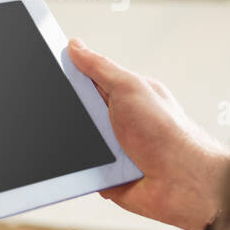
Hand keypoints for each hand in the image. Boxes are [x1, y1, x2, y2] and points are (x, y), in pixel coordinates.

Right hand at [68, 38, 229, 229]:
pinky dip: (80, 168)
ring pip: (75, 140)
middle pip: (76, 109)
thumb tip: (76, 47)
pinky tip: (91, 166)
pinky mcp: (105, 174)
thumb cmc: (168, 133)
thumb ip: (100, 68)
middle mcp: (116, 119)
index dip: (68, 73)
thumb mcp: (130, 88)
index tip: (47, 68)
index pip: (87, 77)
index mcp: (124, 94)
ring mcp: (111, 147)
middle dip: (67, 112)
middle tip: (71, 112)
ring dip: (76, 143)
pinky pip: (80, 168)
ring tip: (92, 145)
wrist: (182, 182)